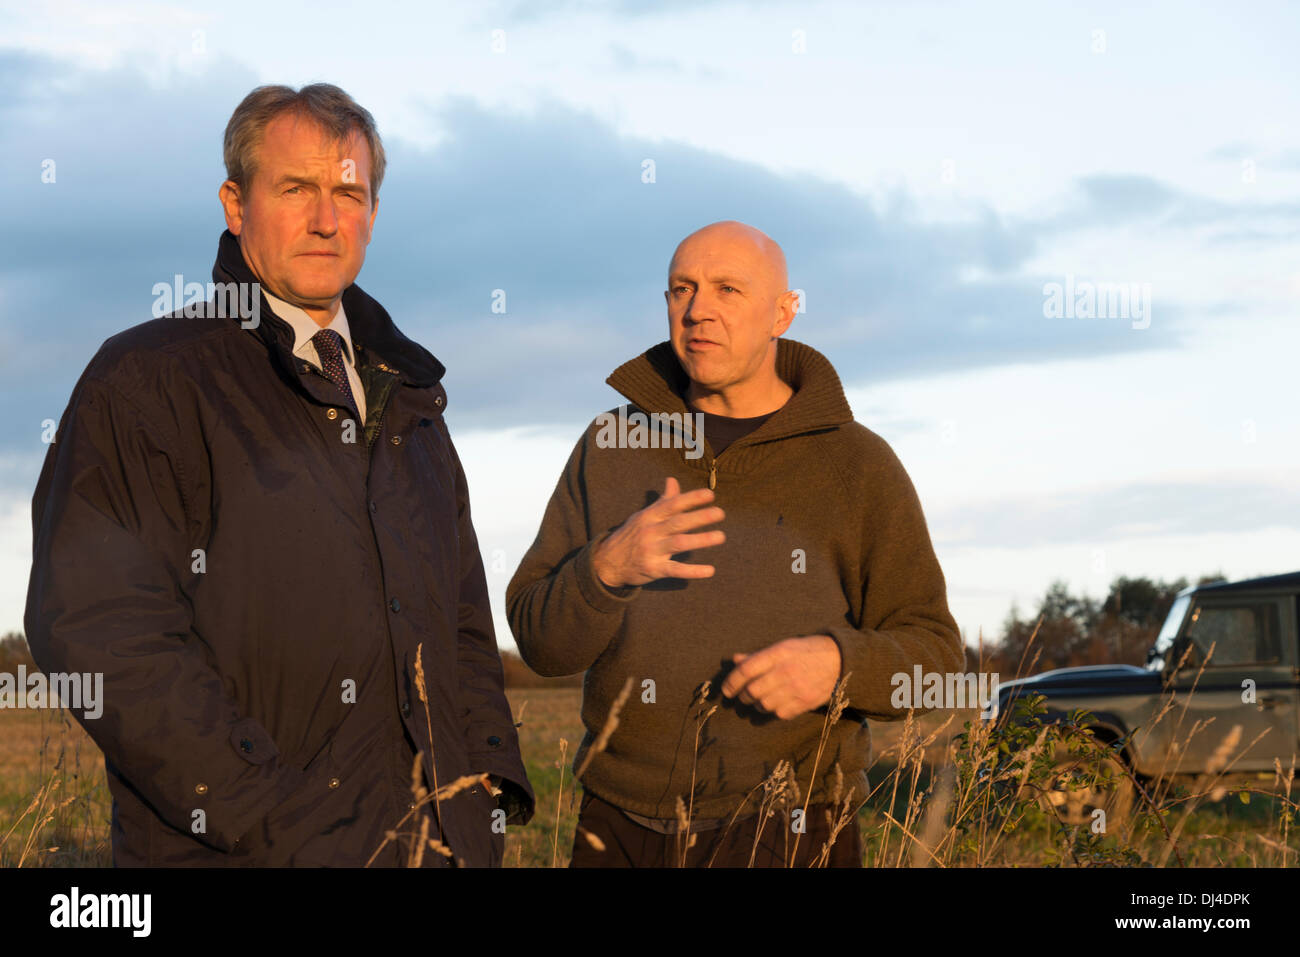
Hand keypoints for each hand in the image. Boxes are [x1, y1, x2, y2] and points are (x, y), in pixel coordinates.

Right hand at [591, 476, 724, 587]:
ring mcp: (652, 551)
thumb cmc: (630, 535)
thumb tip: (673, 479)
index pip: (672, 504)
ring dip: (701, 540)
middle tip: (720, 513)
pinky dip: (693, 571)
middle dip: (699, 517)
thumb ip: (663, 501)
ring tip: (720, 536)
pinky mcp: (653, 569)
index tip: (710, 494)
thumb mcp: (644, 516)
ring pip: (679, 543)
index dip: (691, 499)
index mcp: (649, 516)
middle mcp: (650, 532)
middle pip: (677, 522)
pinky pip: (675, 570)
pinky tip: (710, 570)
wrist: (606, 562)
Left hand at [721, 635, 841, 719]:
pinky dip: (773, 711)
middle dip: (743, 696)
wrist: (838, 660)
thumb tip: (735, 660)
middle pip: (752, 691)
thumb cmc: (804, 651)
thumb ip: (758, 656)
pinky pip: (780, 714)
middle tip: (743, 695)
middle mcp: (786, 672)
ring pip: (764, 705)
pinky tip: (775, 704)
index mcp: (778, 654)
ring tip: (759, 699)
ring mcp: (796, 689)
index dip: (732, 682)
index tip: (726, 690)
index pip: (746, 670)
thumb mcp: (782, 646)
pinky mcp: (805, 703)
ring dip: (757, 704)